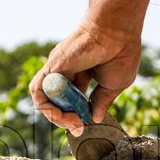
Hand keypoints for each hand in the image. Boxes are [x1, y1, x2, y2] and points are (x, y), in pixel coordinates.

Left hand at [29, 19, 140, 135]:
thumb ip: (101, 101)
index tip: (84, 125)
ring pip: (44, 98)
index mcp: (82, 75)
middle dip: (64, 119)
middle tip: (78, 127)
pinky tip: (64, 114)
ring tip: (72, 122)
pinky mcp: (52, 66)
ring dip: (55, 116)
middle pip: (56, 101)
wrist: (117, 32)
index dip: (75, 115)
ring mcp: (57, 69)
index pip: (70, 100)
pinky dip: (47, 107)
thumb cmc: (121, 53)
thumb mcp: (114, 85)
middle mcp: (66, 72)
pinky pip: (39, 91)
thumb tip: (93, 118)